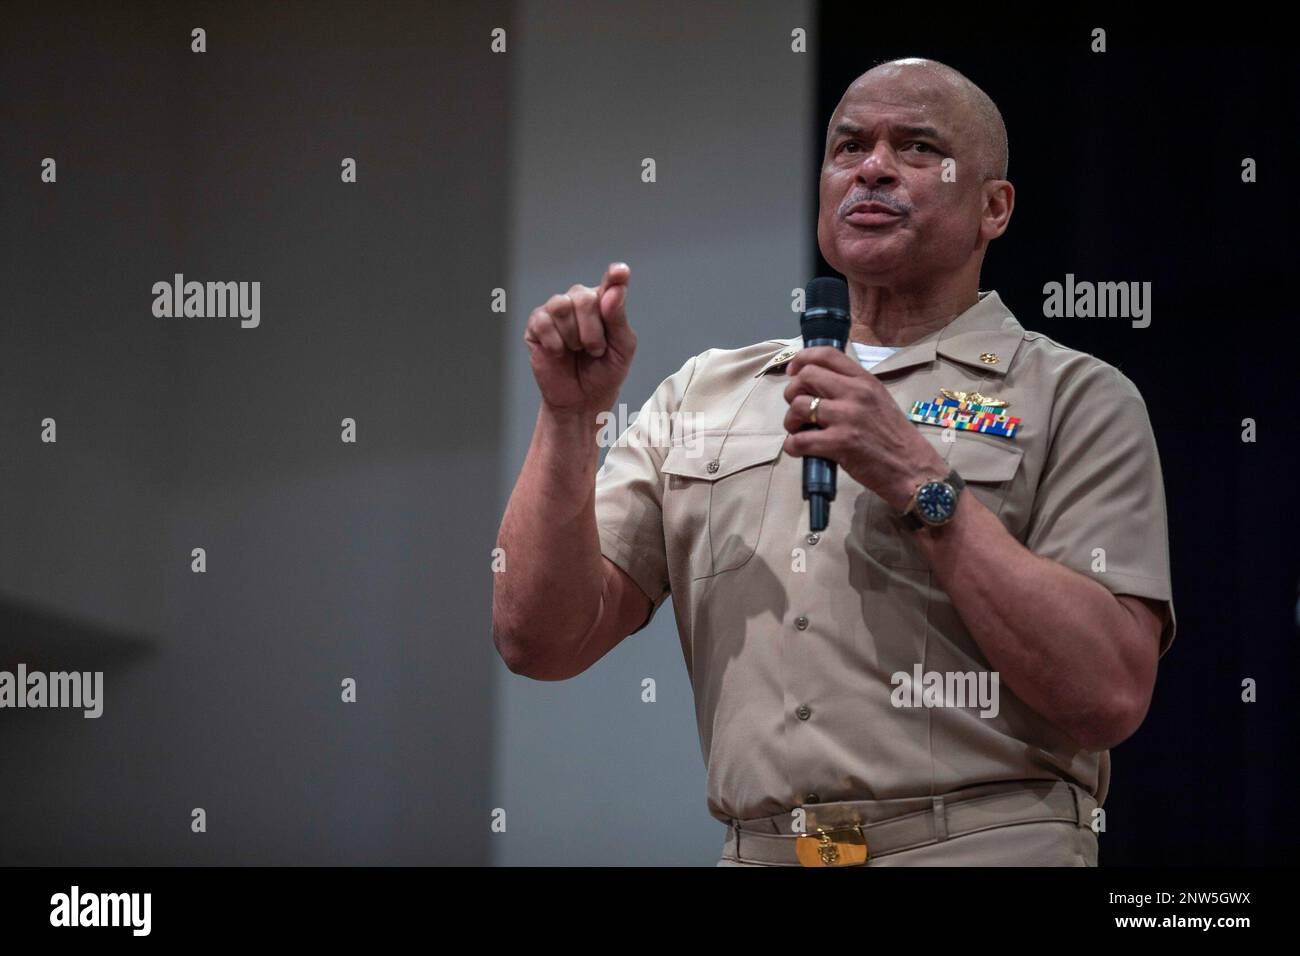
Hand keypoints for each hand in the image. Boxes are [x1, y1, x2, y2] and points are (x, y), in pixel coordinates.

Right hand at [524, 262, 636, 413]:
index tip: (620, 272)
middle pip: (583, 296)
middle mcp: (579, 301)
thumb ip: (618, 318)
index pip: (611, 282)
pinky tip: (559, 353)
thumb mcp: (622, 348)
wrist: (581, 401)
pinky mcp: (536, 326)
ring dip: (573, 336)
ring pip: (560, 305)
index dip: (615, 276)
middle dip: (592, 330)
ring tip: (577, 351)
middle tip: (595, 350)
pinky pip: (542, 321)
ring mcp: (555, 312)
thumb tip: (614, 291)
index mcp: (605, 303)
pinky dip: (555, 342)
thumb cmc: (604, 373)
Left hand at [781, 346, 947, 511]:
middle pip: (806, 376)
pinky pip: (800, 440)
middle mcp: (856, 393)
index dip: (801, 360)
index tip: (793, 373)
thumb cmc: (894, 437)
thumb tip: (816, 385)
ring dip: (791, 420)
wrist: (913, 469)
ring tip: (799, 431)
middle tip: (798, 409)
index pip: (826, 354)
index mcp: (865, 380)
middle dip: (792, 392)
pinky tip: (800, 449)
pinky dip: (792, 446)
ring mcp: (848, 417)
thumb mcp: (878, 401)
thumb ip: (851, 389)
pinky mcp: (840, 443)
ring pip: (799, 405)